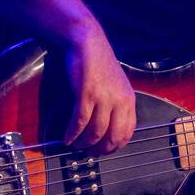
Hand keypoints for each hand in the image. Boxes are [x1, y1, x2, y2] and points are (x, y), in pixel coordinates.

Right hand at [62, 27, 136, 154]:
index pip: (128, 132)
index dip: (115, 146)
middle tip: (88, 152)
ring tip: (75, 145)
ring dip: (83, 143)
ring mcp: (104, 98)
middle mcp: (120, 101)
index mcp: (129, 100)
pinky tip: (66, 138)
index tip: (104, 150)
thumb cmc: (97, 64)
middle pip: (113, 137)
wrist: (86, 42)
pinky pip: (80, 123)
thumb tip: (105, 129)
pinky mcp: (87, 95)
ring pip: (96, 132)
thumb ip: (114, 106)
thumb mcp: (114, 86)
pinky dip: (72, 134)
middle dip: (100, 149)